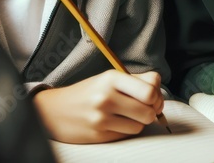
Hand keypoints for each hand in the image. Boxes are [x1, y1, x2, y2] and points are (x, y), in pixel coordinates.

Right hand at [34, 70, 163, 143]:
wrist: (54, 110)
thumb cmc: (88, 92)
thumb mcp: (109, 79)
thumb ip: (135, 82)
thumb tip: (159, 95)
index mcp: (111, 78)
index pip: (150, 88)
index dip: (156, 94)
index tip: (151, 96)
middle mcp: (106, 97)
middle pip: (149, 110)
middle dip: (151, 111)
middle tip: (145, 109)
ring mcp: (102, 118)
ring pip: (140, 125)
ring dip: (138, 122)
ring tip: (127, 115)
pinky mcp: (99, 134)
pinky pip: (126, 134)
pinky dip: (126, 130)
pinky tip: (116, 123)